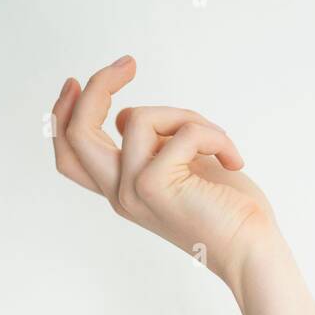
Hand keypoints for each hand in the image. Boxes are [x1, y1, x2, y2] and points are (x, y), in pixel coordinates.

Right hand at [51, 56, 277, 284]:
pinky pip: (181, 130)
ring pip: (138, 118)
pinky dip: (215, 135)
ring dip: (186, 117)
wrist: (252, 250)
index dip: (62, 114)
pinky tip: (233, 160)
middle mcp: (120, 194)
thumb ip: (154, 144)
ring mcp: (133, 191)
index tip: (77, 81)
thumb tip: (127, 117)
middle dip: (97, 88)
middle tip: (128, 64)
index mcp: (123, 190)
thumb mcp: (183, 164)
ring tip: (218, 143)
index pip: (71, 154)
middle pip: (77, 133)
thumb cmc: (229, 210)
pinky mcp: (153, 185)